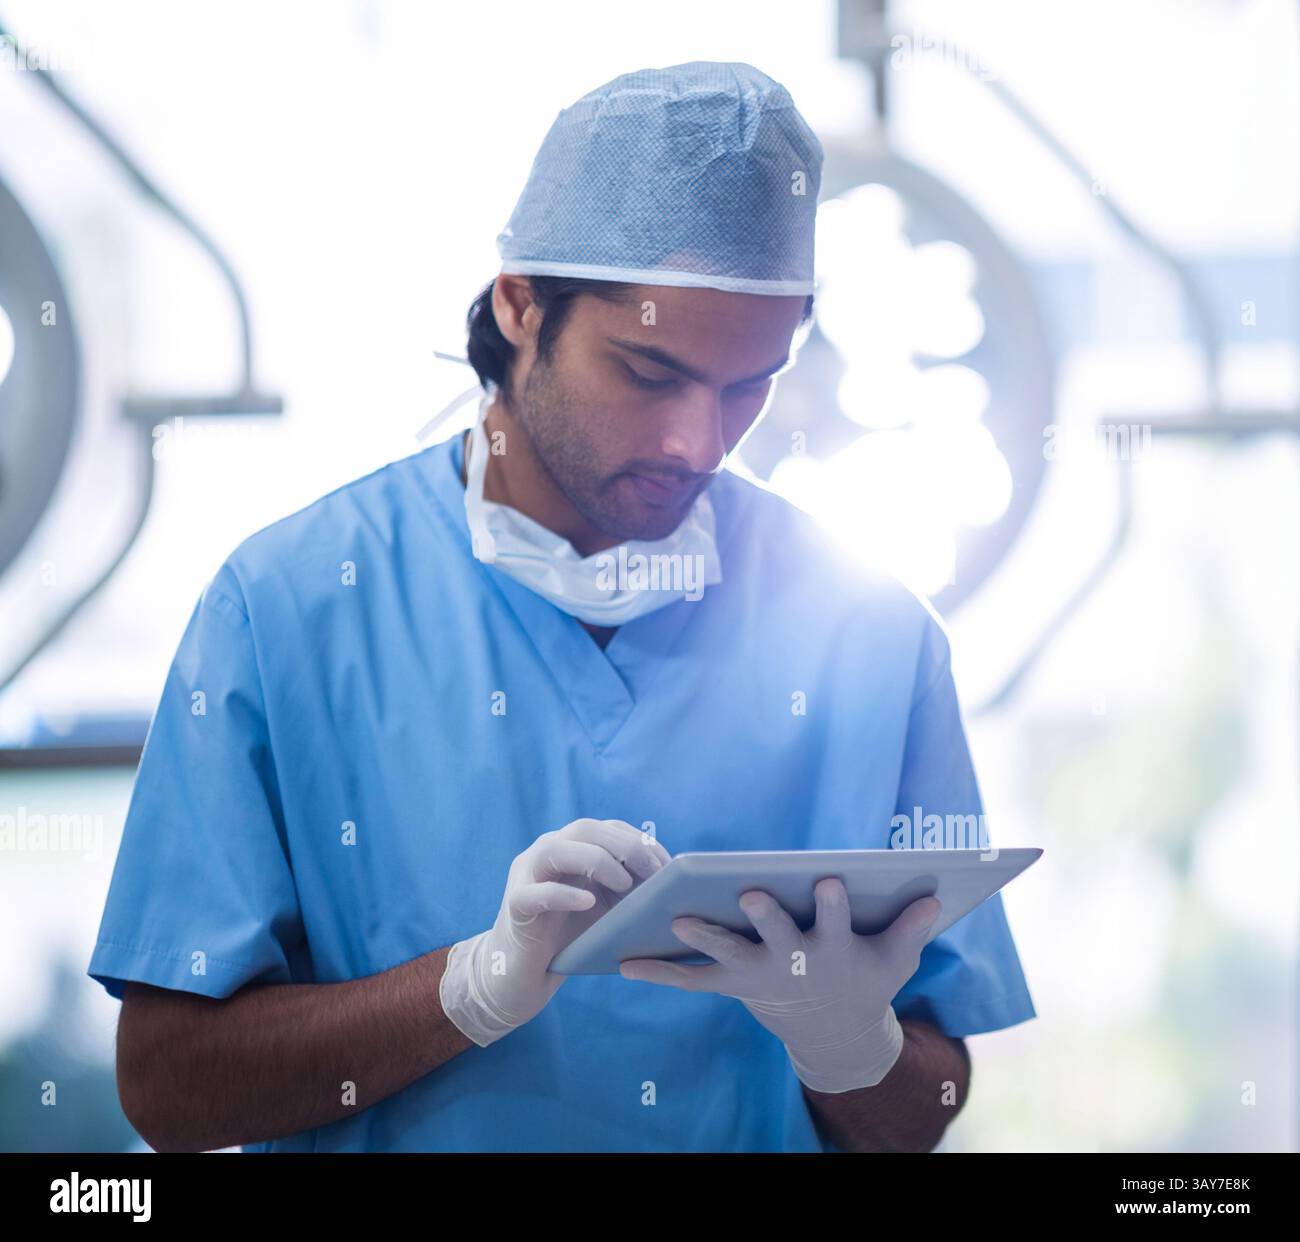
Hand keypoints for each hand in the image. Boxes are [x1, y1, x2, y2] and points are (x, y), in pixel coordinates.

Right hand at [440, 819, 669, 1046]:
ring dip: (595, 861)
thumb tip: (673, 886)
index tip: (667, 866)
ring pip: (555, 849)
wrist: (523, 975)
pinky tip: (587, 903)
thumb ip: (630, 890)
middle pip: (584, 828)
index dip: (640, 841)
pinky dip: (564, 894)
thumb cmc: (570, 938)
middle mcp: (546, 853)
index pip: (608, 828)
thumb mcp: (607, 909)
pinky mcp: (515, 905)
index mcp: (571, 848)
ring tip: (622, 885)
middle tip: (651, 873)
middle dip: (623, 846)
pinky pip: (536, 893)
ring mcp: (526, 876)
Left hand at [619, 879, 940, 1091]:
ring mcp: (760, 975)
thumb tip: (935, 896)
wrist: (834, 1035)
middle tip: (752, 896)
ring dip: (704, 938)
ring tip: (677, 921)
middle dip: (766, 918)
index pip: (834, 921)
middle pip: (779, 937)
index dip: (829, 904)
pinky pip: (691, 981)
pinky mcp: (733, 986)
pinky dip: (658, 973)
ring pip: (729, 956)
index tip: (825, 881)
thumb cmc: (866, 979)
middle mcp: (795, 962)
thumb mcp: (895, 959)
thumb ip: (911, 928)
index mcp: (835, 950)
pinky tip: (624, 962)